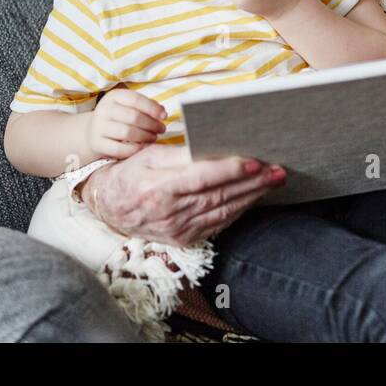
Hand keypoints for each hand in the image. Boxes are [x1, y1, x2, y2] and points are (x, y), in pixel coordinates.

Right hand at [80, 144, 286, 244]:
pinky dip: (237, 210)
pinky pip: (217, 224)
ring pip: (223, 211)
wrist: (106, 206)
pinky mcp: (183, 239)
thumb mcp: (148, 155)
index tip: (256, 161)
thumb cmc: (129, 172)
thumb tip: (214, 146)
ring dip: (252, 196)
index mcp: (159, 187)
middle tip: (278, 170)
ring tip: (273, 181)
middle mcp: (169, 213)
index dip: (231, 169)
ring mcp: (177, 230)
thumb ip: (181, 153)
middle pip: (220, 195)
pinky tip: (252, 198)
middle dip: (253, 182)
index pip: (202, 177)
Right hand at [86, 88, 164, 158]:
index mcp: (113, 96)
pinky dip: (134, 149)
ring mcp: (98, 127)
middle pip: (133, 117)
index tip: (164, 116)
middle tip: (161, 129)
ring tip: (153, 137)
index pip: (135, 99)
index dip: (152, 108)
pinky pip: (119, 149)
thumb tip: (162, 111)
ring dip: (145, 137)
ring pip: (127, 133)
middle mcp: (104, 109)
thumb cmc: (118, 117)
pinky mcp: (97, 143)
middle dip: (152, 124)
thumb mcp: (129, 106)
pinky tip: (142, 147)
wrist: (92, 131)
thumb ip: (146, 106)